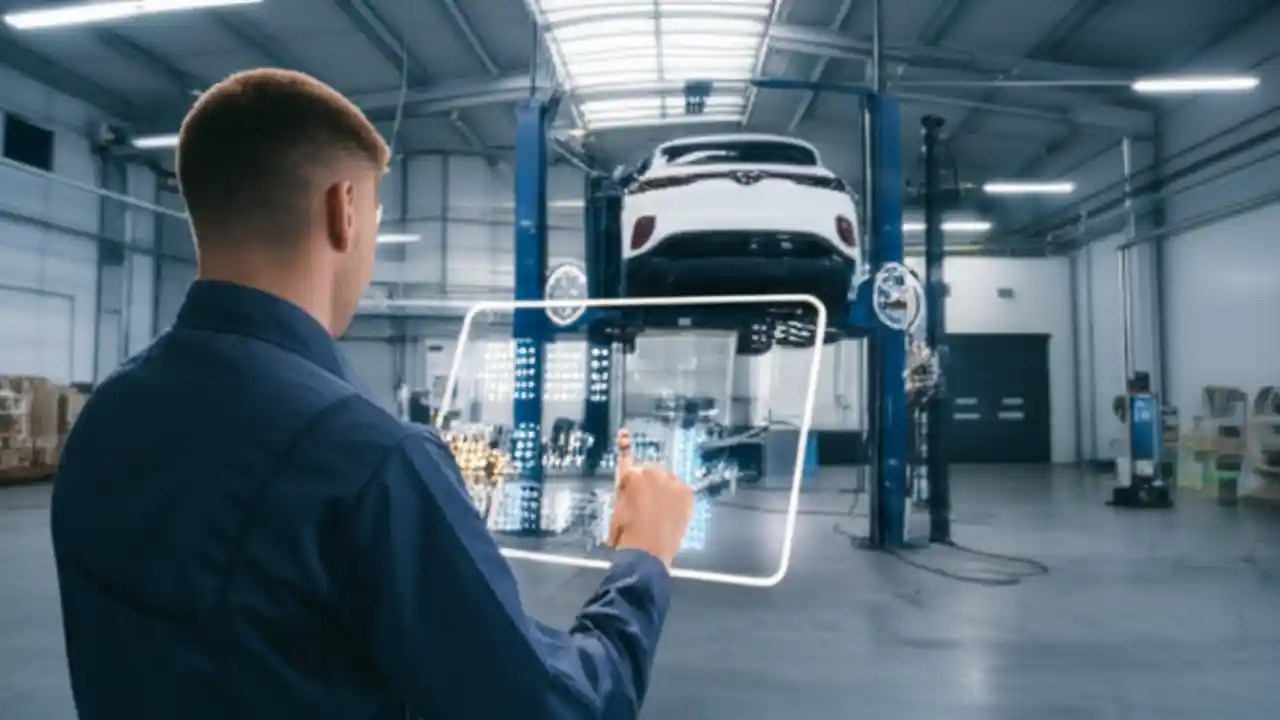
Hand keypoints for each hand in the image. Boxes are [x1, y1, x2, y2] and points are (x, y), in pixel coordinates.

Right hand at [608, 430, 693, 567]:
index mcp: (629, 477)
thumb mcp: (617, 512)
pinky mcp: (686, 492)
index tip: (624, 433)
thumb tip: (631, 497)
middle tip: (648, 506)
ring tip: (662, 514)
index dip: (624, 443)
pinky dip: (679, 500)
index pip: (625, 454)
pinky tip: (672, 515)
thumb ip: (625, 497)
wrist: (647, 552)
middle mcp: (650, 473)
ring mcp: (670, 481)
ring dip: (665, 491)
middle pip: (651, 472)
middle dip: (650, 484)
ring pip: (668, 482)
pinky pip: (682, 492)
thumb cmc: (626, 535)